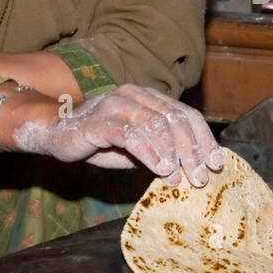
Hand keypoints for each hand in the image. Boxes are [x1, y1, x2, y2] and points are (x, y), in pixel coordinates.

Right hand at [9, 84, 223, 186]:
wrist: (56, 132)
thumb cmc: (100, 141)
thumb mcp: (137, 146)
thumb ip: (161, 149)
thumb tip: (193, 168)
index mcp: (150, 98)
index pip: (185, 114)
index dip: (204, 139)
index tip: (217, 163)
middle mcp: (136, 95)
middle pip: (175, 120)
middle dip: (192, 150)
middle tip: (201, 177)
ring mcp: (117, 104)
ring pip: (156, 125)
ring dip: (173, 154)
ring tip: (180, 178)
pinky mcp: (100, 120)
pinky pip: (131, 134)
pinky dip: (150, 153)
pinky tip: (160, 169)